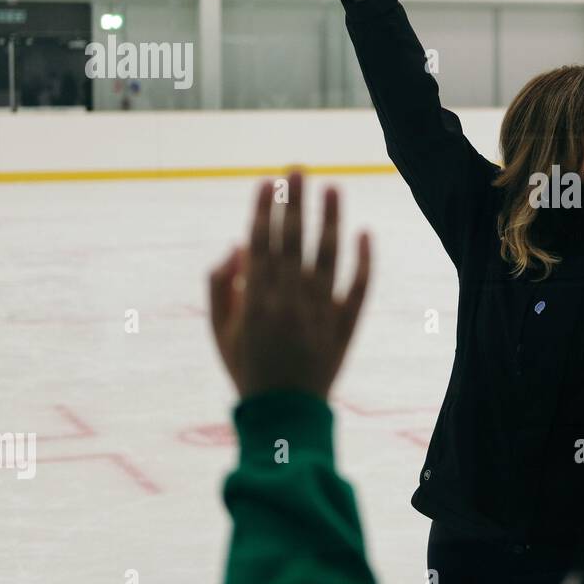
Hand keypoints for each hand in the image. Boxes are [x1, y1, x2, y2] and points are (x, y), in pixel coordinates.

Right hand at [209, 170, 370, 399]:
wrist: (284, 415)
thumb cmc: (248, 369)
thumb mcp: (220, 332)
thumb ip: (219, 287)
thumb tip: (236, 245)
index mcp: (255, 301)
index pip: (261, 244)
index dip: (264, 210)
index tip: (267, 181)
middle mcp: (289, 302)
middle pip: (293, 242)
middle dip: (294, 202)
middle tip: (297, 169)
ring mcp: (320, 314)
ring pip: (327, 257)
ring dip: (330, 220)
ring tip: (332, 187)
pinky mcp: (346, 327)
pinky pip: (358, 289)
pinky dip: (363, 261)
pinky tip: (364, 232)